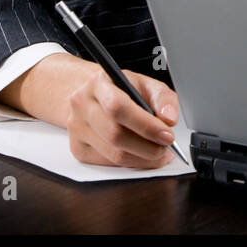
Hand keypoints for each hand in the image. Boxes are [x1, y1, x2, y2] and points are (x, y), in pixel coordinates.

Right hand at [65, 61, 181, 168]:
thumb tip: (169, 119)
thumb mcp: (146, 83)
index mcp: (99, 83)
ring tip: (159, 152)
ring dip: (142, 158)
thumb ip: (163, 98)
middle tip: (166, 147)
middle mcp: (83, 106)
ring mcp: (77, 129)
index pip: (119, 108)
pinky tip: (142, 156)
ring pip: (112, 154)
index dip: (146, 125)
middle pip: (115, 135)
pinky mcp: (78, 149)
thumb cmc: (123, 89)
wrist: (94, 96)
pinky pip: (108, 163)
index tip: (167, 135)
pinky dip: (131, 163)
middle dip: (147, 146)